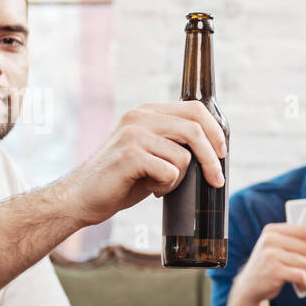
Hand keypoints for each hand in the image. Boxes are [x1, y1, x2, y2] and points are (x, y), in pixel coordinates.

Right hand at [59, 101, 226, 226]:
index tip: (222, 154)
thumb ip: (175, 144)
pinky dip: (166, 187)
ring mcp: (133, 134)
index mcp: (147, 112)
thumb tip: (215, 151)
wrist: (84, 197)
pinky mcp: (130, 156)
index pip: (194, 109)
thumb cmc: (123, 179)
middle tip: (216, 181)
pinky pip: (170, 172)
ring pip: (183, 156)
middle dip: (212, 159)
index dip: (215, 131)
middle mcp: (140, 117)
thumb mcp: (152, 154)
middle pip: (195, 129)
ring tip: (159, 184)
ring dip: (179, 179)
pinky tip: (150, 189)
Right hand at [232, 222, 305, 303]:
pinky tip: (304, 287)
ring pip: (305, 262)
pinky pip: (300, 275)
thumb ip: (294, 246)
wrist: (248, 288)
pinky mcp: (273, 270)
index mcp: (272, 231)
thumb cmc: (270, 268)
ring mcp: (270, 255)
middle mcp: (269, 240)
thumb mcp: (277, 252)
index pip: (302, 230)